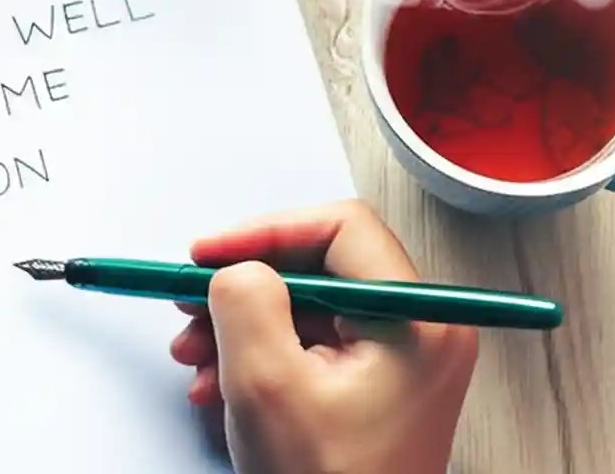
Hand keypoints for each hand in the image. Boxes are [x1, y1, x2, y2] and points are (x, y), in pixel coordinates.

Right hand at [169, 200, 478, 473]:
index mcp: (417, 319)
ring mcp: (402, 359)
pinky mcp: (377, 385)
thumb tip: (237, 265)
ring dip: (243, 322)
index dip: (266, 231)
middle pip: (322, 265)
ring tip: (194, 354)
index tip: (211, 255)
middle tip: (192, 300)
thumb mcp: (268, 387)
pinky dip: (261, 354)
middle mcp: (422, 329)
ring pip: (310, 306)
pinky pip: (313, 344)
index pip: (341, 228)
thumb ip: (248, 302)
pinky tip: (219, 382)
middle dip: (247, 284)